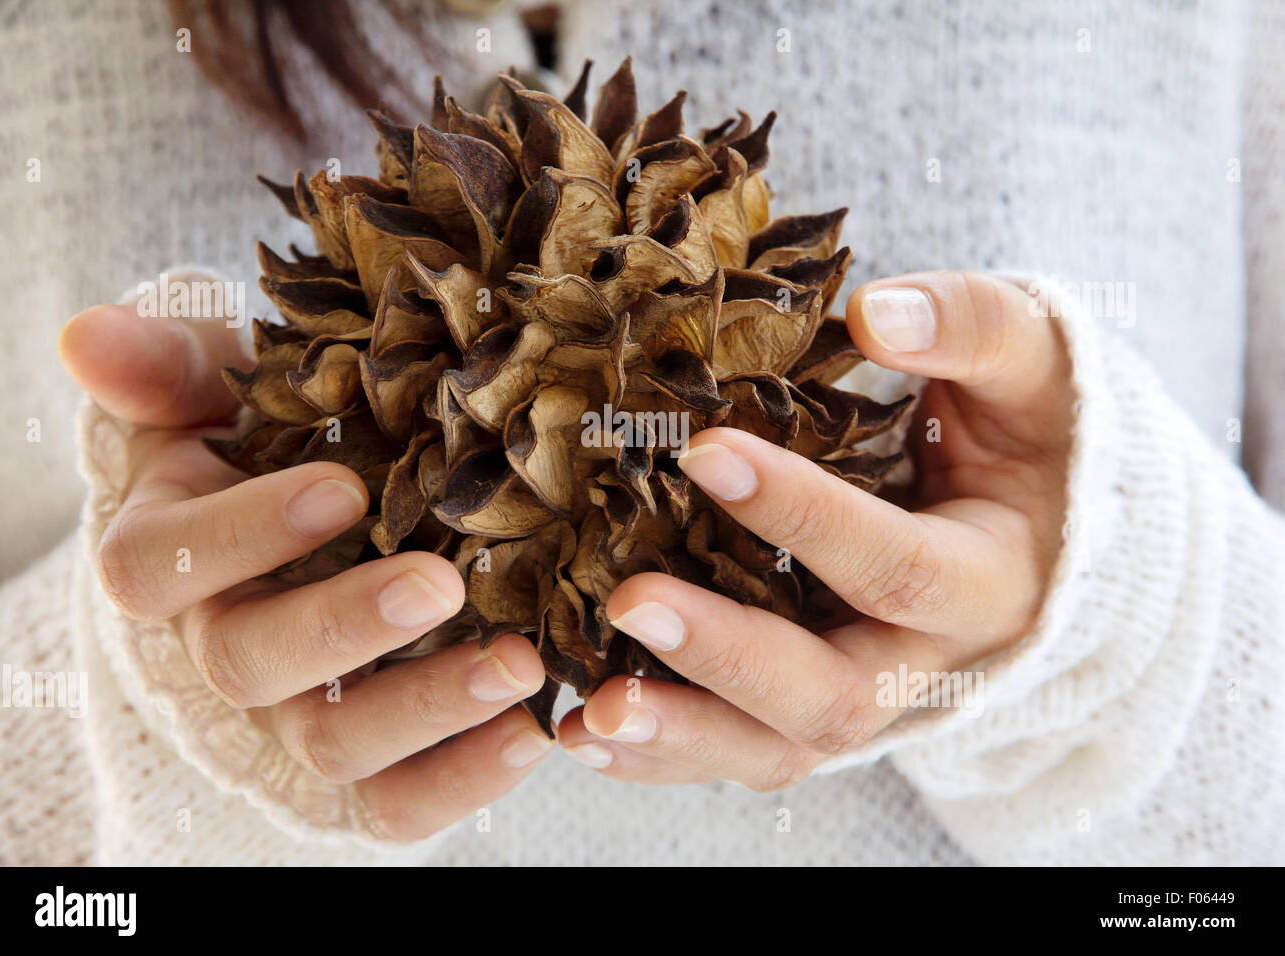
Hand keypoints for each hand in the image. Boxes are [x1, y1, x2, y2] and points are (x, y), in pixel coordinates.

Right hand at [61, 302, 551, 838]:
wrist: (328, 515)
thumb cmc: (267, 439)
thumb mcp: (217, 388)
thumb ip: (167, 367)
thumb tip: (85, 336)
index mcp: (169, 558)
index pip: (160, 565)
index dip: (241, 534)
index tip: (338, 489)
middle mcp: (225, 644)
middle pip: (252, 663)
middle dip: (346, 626)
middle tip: (441, 583)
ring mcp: (296, 712)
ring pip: (333, 742)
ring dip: (426, 708)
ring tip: (516, 663)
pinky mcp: (369, 761)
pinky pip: (399, 800)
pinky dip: (462, 779)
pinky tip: (532, 730)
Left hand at [557, 271, 1072, 788]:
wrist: (1043, 529)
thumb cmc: (1030, 432)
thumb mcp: (1032, 365)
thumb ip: (970, 327)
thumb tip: (876, 311)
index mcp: (990, 580)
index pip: (897, 565)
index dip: (805, 516)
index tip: (705, 451)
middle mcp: (931, 665)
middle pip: (833, 695)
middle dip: (729, 656)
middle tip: (629, 604)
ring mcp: (873, 701)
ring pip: (780, 749)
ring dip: (681, 737)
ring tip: (591, 714)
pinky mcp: (818, 711)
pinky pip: (747, 752)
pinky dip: (668, 754)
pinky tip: (588, 735)